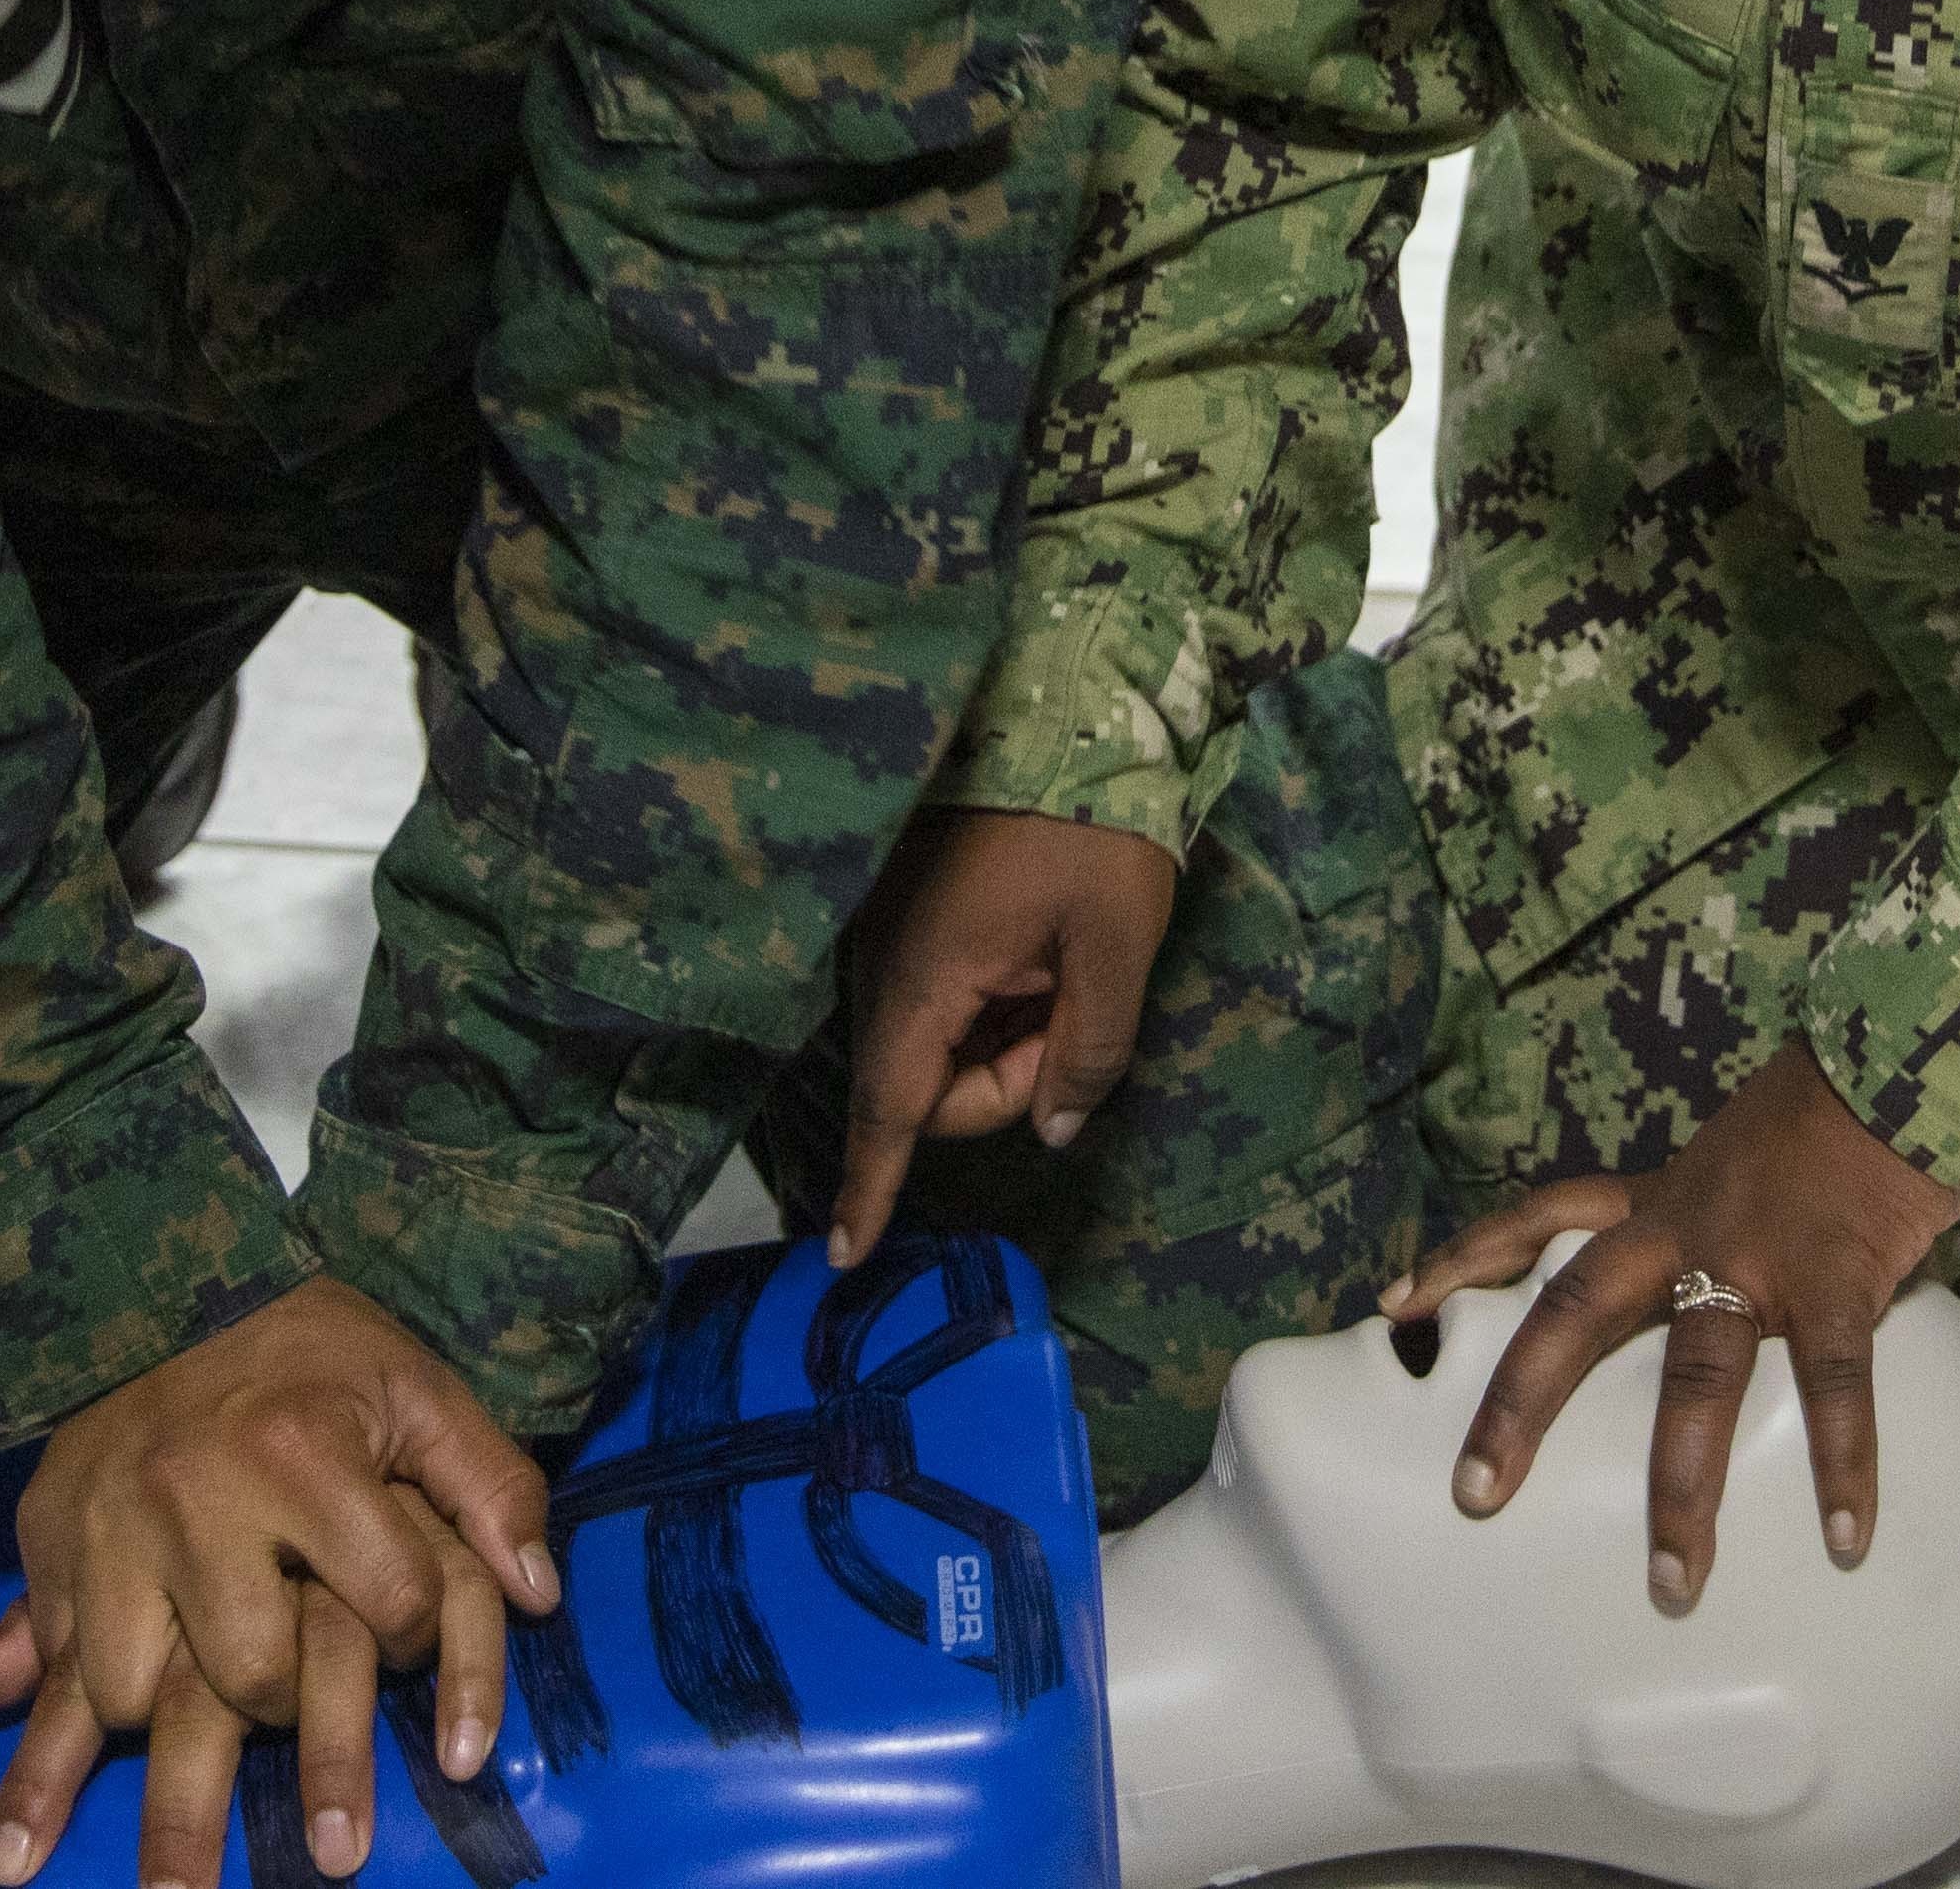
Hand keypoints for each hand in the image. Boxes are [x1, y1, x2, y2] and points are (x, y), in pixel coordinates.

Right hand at [0, 1282, 559, 1888]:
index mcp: (302, 1450)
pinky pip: (44, 1675)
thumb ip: (492, 1487)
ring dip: (172, 1734)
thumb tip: (539, 1596)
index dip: (422, 1635)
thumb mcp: (420, 1389)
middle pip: (254, 1672)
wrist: (170, 1278)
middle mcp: (197, 1495)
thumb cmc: (313, 1349)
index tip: (408, 1624)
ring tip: (201, 1756)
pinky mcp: (50, 1548)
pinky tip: (22, 1852)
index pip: (390, 1602)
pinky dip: (35, 1768)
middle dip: (296, 1714)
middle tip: (308, 1704)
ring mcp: (111, 1528)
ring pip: (136, 1694)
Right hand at [824, 806, 1179, 1262]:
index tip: (846, 1254)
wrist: (1064, 704)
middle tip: (1075, 1018)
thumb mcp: (1112, 946)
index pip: (890, 1111)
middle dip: (1003, 1078)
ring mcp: (890, 927)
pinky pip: (940, 987)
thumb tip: (1055, 1125)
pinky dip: (990, 996)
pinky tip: (1040, 951)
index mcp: (922, 980)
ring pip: (938, 1034)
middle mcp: (884, 960)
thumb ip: (1086, 1051)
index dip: (872, 1186)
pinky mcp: (908, 902)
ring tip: (1065, 965)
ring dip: (1002, 1032)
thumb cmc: (1089, 828)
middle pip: (926, 1079)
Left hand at [1383, 1042, 1959, 1614]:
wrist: (1905, 1054)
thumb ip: (1715, 1217)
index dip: (1465, 1260)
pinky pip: (1834, 1385)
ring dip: (1684, 1487)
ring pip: (1697, 1378)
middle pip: (1575, 1311)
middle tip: (1473, 1492)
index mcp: (1661, 1195)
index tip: (1396, 1306)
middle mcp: (1686, 1224)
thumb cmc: (1832, 1112)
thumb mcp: (1741, 1154)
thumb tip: (1719, 1281)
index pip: (1540, 1220)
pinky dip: (1843, 1465)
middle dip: (1519, 1402)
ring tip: (1674, 1582)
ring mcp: (1756, 1255)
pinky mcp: (1837, 1278)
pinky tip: (1846, 1539)